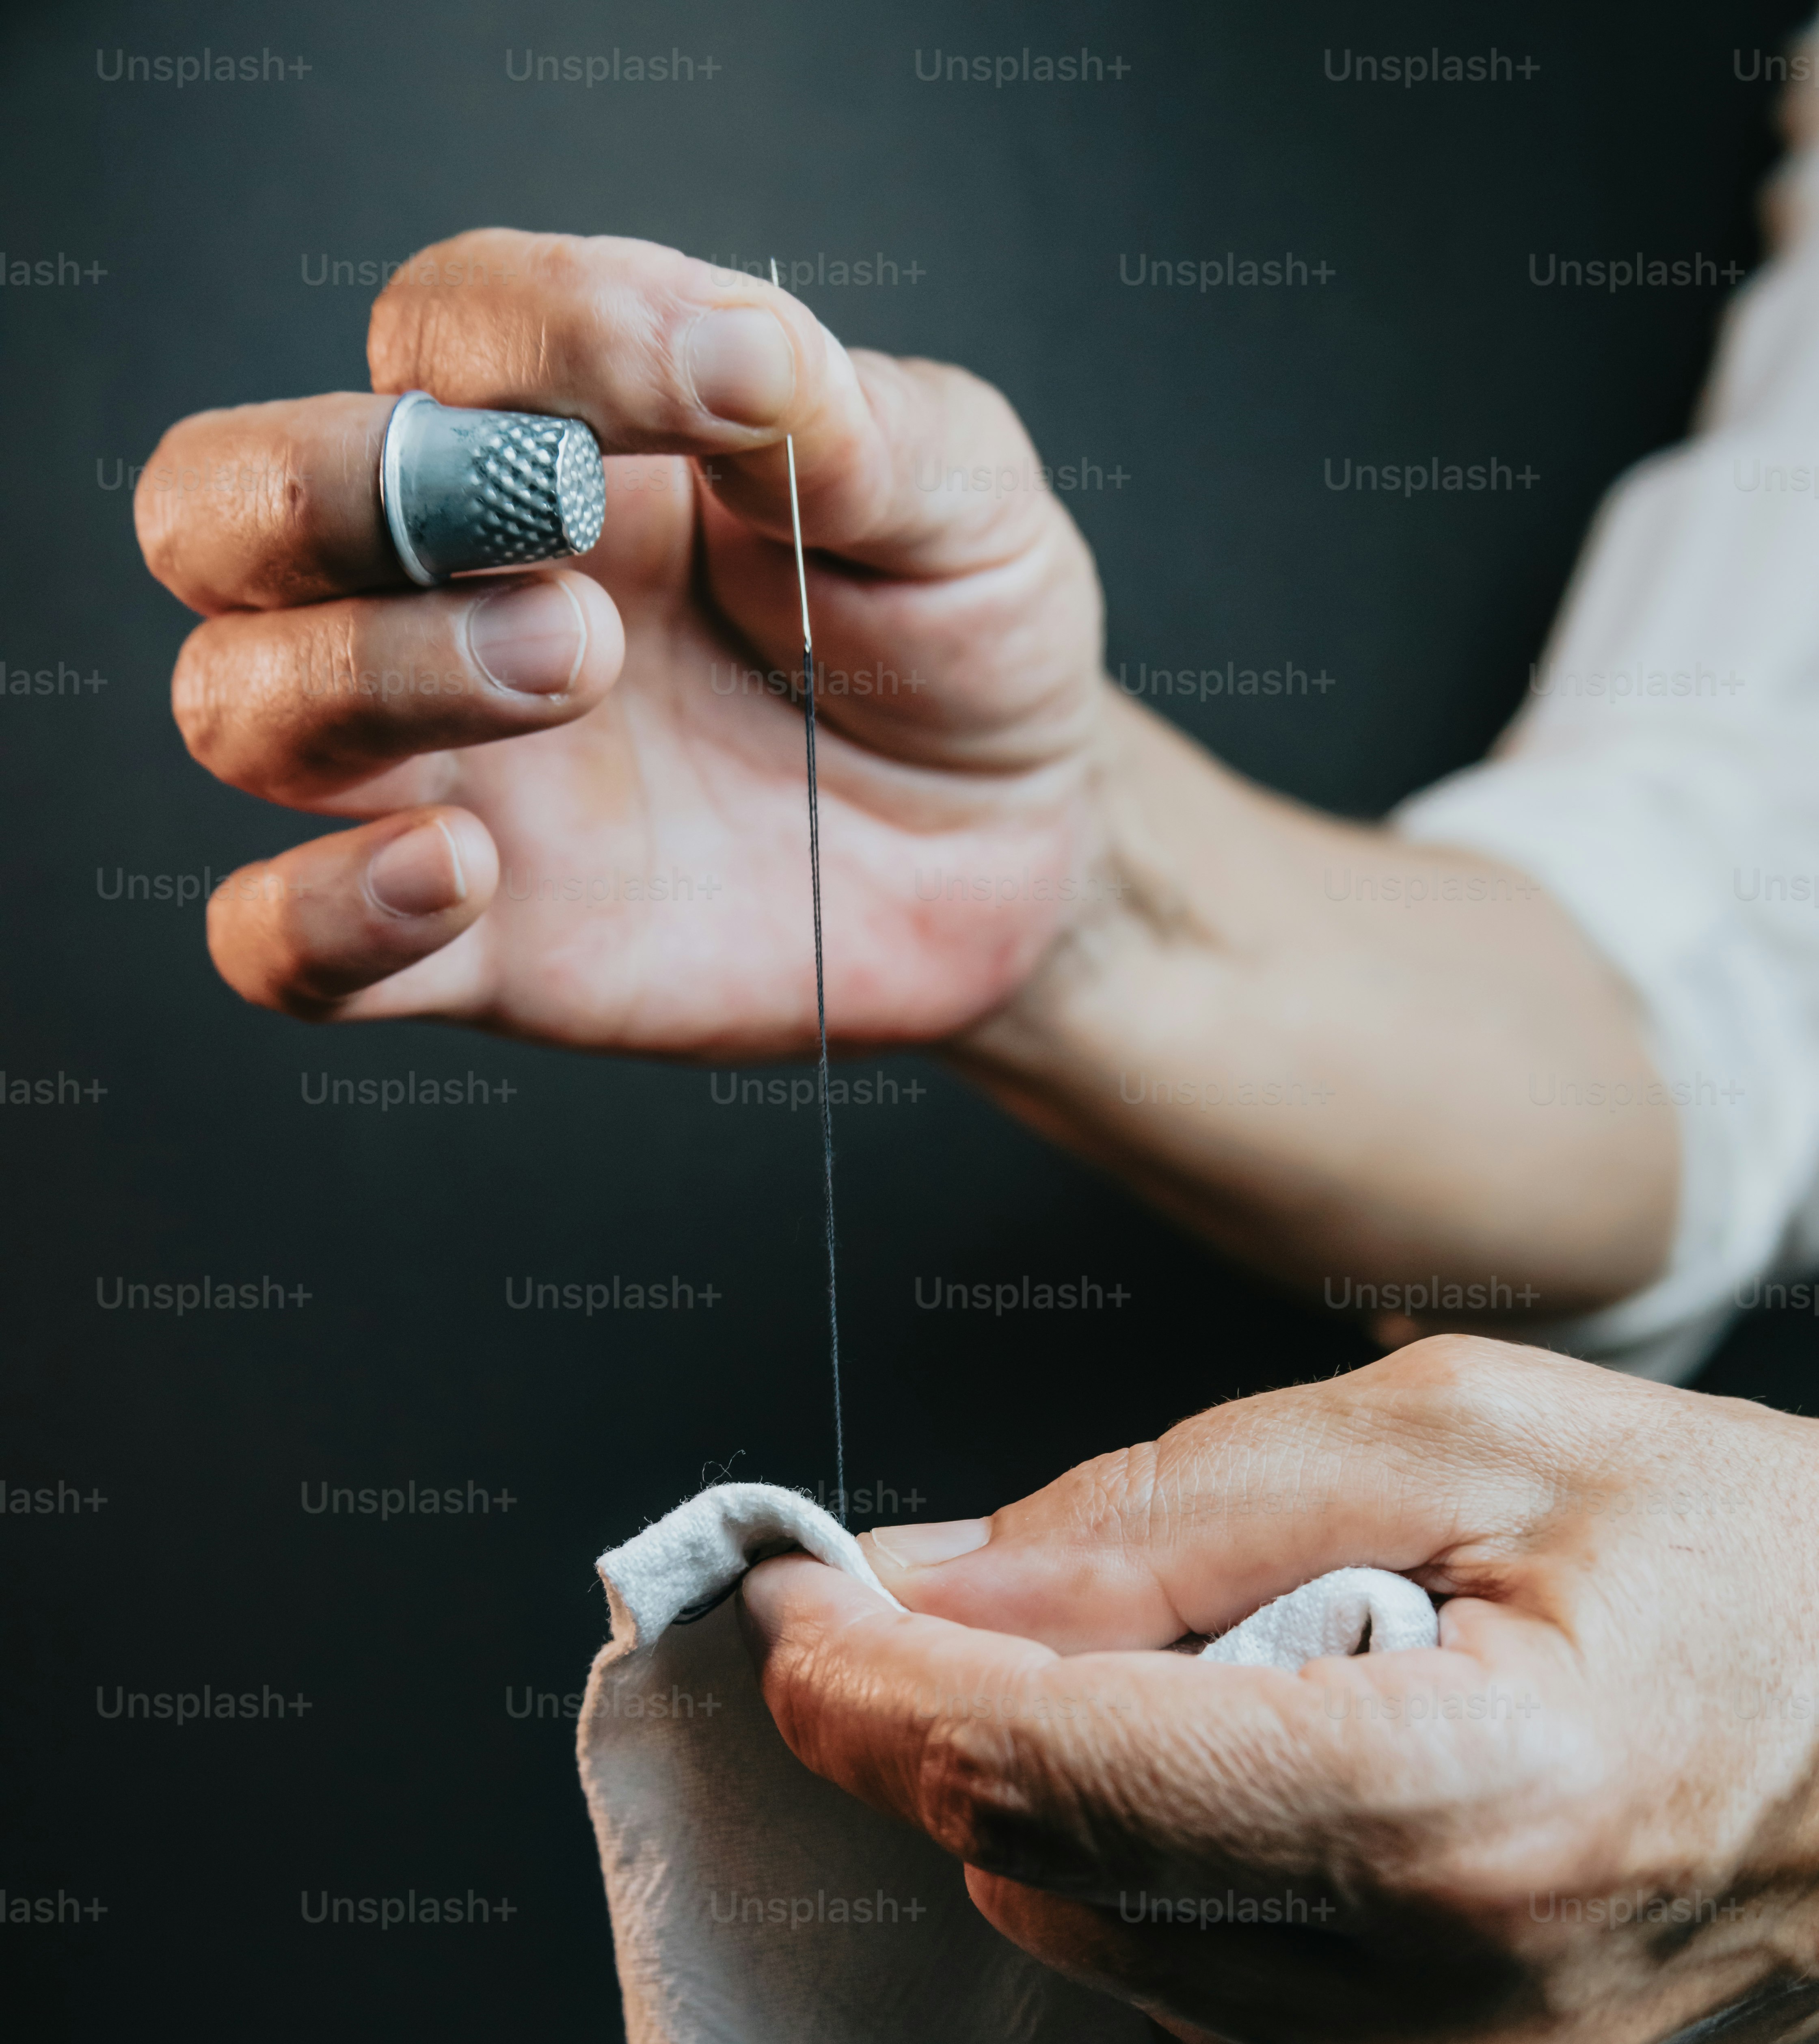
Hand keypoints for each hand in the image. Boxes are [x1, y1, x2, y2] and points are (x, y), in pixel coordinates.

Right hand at [135, 229, 1104, 1048]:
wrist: (1019, 846)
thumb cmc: (961, 639)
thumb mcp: (949, 487)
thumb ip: (833, 408)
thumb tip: (725, 340)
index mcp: (556, 445)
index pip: (434, 331)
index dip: (529, 337)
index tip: (708, 390)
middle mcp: (451, 593)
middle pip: (218, 510)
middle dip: (321, 497)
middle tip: (556, 563)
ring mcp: (445, 775)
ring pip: (235, 709)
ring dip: (363, 679)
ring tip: (570, 678)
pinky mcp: (476, 946)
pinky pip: (281, 946)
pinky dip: (317, 914)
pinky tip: (457, 874)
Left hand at [739, 1338, 1818, 2043]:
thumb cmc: (1744, 1566)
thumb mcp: (1468, 1432)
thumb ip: (1172, 1505)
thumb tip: (932, 1581)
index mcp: (1474, 1808)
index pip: (1050, 1778)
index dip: (878, 1687)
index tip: (800, 1610)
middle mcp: (1458, 2021)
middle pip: (1051, 1881)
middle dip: (1005, 1730)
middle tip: (1115, 1611)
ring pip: (1112, 1964)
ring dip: (1127, 1825)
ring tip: (1317, 1715)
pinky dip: (1215, 1930)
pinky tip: (1345, 1845)